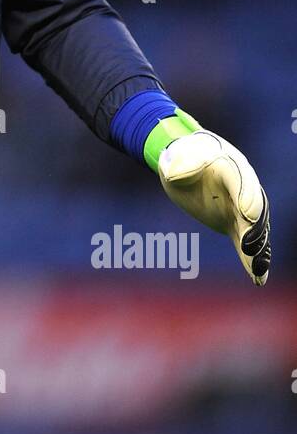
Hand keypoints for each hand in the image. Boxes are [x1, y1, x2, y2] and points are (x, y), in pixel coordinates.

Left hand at [158, 130, 270, 285]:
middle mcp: (243, 187)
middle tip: (251, 247)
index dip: (246, 196)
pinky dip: (252, 260)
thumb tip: (173, 175)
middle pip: (255, 208)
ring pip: (254, 229)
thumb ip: (179, 163)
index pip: (243, 182)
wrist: (187, 159)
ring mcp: (241, 207)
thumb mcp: (178, 154)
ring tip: (259, 270)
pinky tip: (258, 279)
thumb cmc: (182, 155)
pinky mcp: (234, 223)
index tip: (246, 212)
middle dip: (255, 229)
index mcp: (231, 165)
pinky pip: (245, 243)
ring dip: (258, 250)